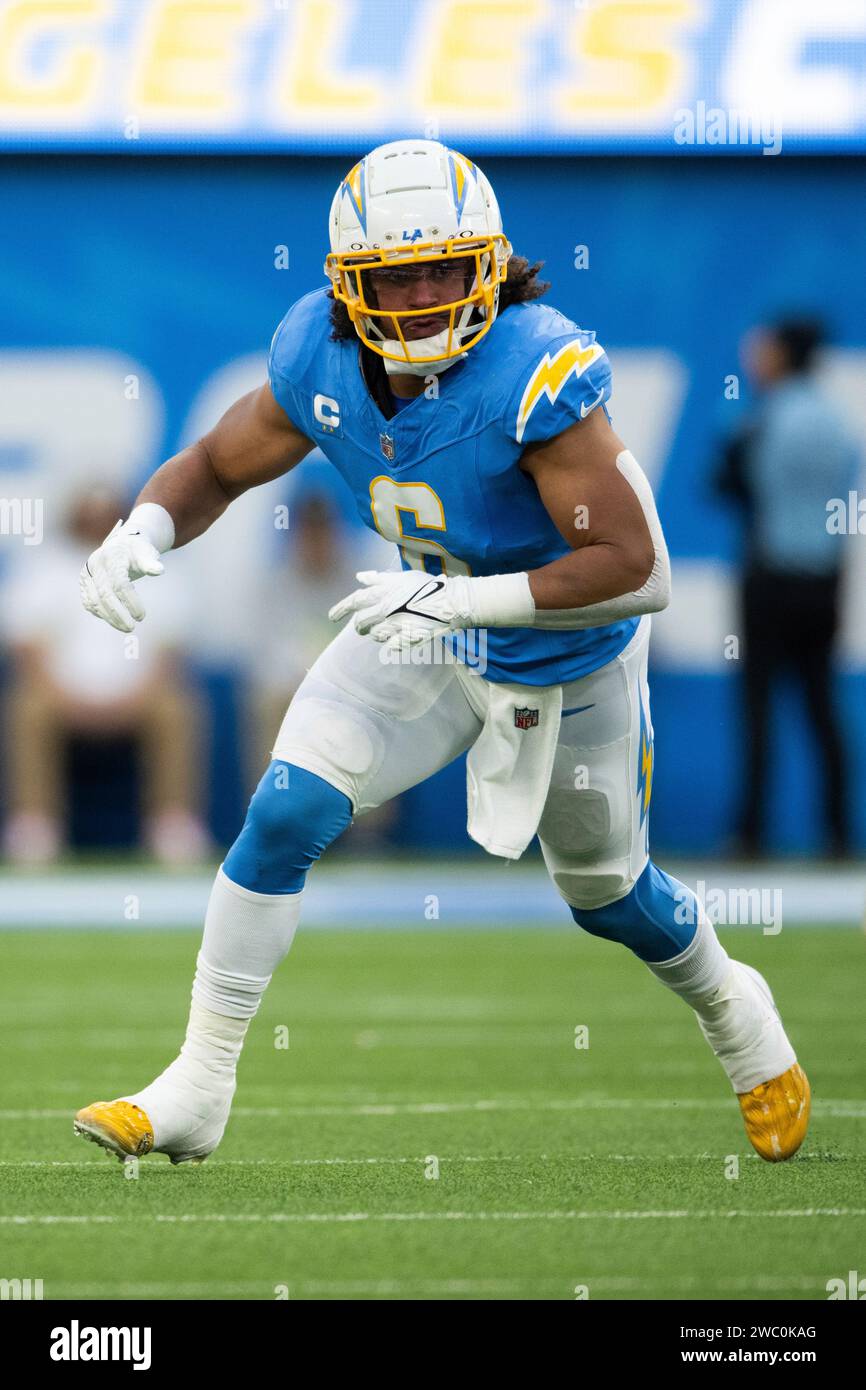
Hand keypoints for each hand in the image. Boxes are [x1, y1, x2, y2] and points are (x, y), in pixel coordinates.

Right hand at [79, 519, 164, 632]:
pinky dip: (101, 613)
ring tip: (126, 627)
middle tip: (132, 627)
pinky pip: (89, 602)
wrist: (119, 545)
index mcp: (112, 555)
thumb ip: (151, 562)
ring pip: (94, 601)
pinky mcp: (83, 583)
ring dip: (110, 618)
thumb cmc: (136, 551)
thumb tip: (159, 571)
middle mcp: (95, 564)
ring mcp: (87, 574)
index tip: (141, 616)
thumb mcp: (146, 552)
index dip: (130, 601)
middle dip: (118, 614)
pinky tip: (114, 620)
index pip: (120, 583)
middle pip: (105, 594)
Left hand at [329, 570, 473, 649]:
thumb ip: (379, 579)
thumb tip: (359, 577)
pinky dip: (390, 643)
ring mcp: (396, 625)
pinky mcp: (407, 638)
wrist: (451, 601)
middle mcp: (386, 610)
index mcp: (383, 593)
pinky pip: (391, 646)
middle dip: (359, 626)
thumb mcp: (402, 577)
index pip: (354, 601)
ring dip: (375, 634)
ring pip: (375, 635)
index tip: (331, 617)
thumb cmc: (427, 586)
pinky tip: (395, 639)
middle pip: (361, 622)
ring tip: (383, 630)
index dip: (340, 609)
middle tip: (360, 628)